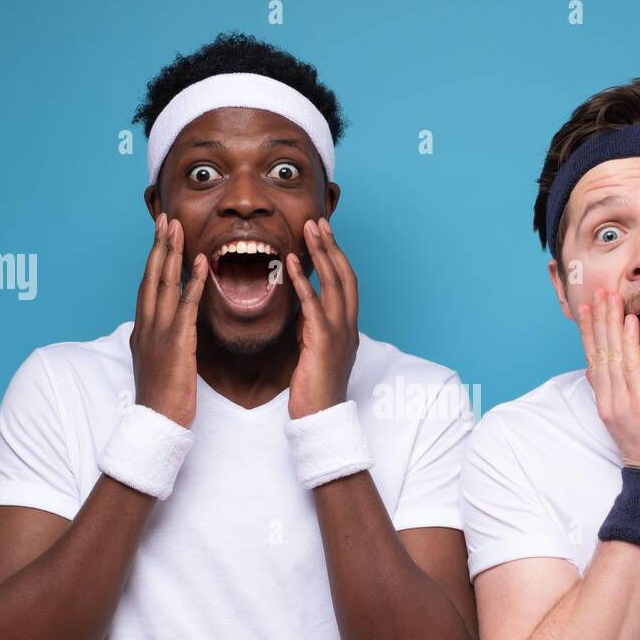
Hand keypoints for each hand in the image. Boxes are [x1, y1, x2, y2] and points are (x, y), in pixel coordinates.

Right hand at [130, 213, 205, 428]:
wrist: (157, 422)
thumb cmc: (162, 397)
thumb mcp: (156, 362)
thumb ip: (159, 340)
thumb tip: (163, 329)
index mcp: (142, 330)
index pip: (147, 285)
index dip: (153, 258)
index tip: (160, 235)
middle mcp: (146, 325)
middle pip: (150, 276)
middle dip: (158, 245)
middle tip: (165, 218)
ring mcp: (158, 332)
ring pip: (163, 284)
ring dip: (170, 253)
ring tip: (176, 227)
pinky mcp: (176, 342)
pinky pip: (186, 306)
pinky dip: (193, 282)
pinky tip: (200, 263)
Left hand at [285, 217, 358, 418]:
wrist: (320, 417)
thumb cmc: (315, 388)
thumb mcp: (315, 351)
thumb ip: (313, 329)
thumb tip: (304, 312)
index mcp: (348, 327)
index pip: (345, 283)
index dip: (336, 256)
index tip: (323, 235)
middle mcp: (349, 325)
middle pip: (344, 275)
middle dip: (332, 246)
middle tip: (318, 222)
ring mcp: (339, 332)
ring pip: (334, 283)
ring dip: (321, 254)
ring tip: (308, 231)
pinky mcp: (323, 341)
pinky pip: (313, 305)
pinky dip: (302, 281)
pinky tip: (290, 263)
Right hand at [576, 287, 639, 477]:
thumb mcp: (627, 416)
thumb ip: (614, 392)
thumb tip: (597, 373)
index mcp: (606, 398)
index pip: (595, 357)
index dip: (591, 330)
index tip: (589, 306)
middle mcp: (607, 397)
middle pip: (598, 351)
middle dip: (597, 319)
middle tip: (596, 290)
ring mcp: (619, 401)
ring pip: (611, 354)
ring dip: (609, 322)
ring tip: (609, 296)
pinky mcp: (637, 405)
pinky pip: (630, 368)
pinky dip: (628, 343)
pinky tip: (629, 323)